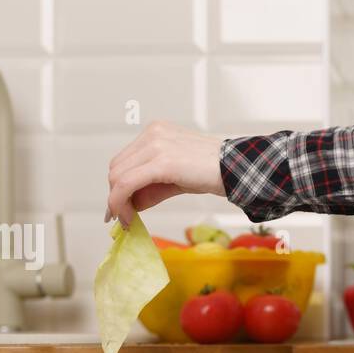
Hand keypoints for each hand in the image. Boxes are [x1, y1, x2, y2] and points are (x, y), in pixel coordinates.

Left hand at [106, 121, 226, 224]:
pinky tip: (127, 218)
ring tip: (127, 220)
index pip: (124, 161)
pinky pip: (127, 184)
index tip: (119, 208)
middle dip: (115, 196)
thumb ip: (152, 186)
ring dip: (117, 202)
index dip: (117, 187)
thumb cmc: (214, 172)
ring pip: (118, 177)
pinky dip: (120, 203)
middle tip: (122, 218)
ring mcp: (155, 145)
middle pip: (116, 168)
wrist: (237, 169)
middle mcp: (152, 134)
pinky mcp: (161, 162)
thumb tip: (132, 204)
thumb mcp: (177, 176)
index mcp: (155, 132)